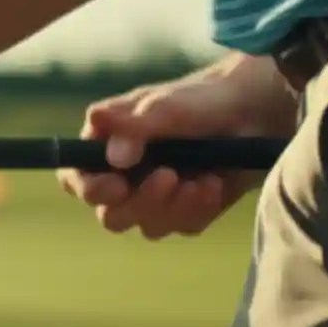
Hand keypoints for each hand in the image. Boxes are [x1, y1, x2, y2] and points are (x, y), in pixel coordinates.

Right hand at [56, 74, 266, 239]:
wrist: (251, 111)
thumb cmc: (198, 100)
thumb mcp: (164, 106)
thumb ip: (134, 126)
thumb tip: (112, 156)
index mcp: (105, 148)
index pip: (76, 179)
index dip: (90, 188)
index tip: (118, 184)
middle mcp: (124, 178)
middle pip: (111, 215)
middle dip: (142, 202)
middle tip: (169, 176)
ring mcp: (155, 198)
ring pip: (149, 226)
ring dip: (175, 206)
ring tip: (202, 178)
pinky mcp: (186, 211)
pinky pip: (184, 226)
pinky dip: (200, 207)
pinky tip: (214, 182)